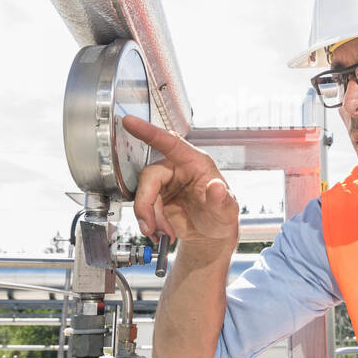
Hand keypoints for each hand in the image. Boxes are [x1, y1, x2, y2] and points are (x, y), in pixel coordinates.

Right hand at [120, 114, 240, 251]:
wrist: (210, 235)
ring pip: (143, 193)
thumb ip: (222, 200)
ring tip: (163, 233)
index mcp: (196, 162)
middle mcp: (178, 168)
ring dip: (149, 217)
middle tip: (151, 226)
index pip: (171, 142)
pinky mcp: (157, 196)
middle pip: (149, 176)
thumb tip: (217, 188)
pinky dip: (149, 222)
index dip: (149, 132)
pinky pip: (143, 205)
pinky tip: (160, 231)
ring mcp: (166, 182)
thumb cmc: (222, 216)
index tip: (130, 121)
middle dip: (146, 204)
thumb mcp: (227, 211)